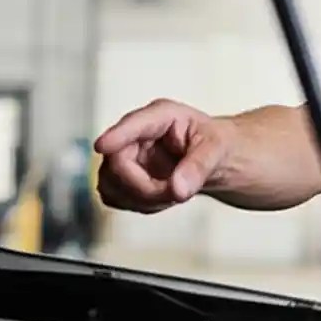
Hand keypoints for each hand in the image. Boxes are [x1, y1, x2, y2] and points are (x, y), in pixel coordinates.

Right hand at [93, 98, 231, 213]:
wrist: (216, 159)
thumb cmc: (216, 145)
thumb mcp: (218, 150)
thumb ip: (199, 167)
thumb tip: (178, 189)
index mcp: (161, 116)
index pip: (133, 124)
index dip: (116, 135)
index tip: (102, 146)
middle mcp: (137, 134)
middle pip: (116, 162)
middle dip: (144, 187)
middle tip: (176, 193)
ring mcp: (127, 156)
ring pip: (111, 183)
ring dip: (141, 199)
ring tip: (173, 193)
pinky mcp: (122, 178)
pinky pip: (116, 197)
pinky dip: (139, 205)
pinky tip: (162, 197)